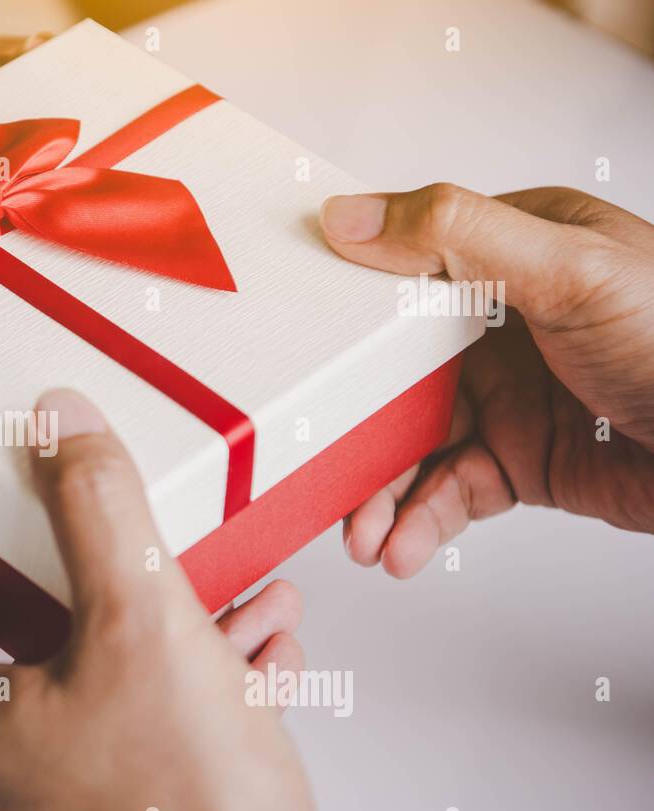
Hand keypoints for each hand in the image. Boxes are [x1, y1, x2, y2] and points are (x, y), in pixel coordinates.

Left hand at [0, 389, 318, 810]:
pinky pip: (135, 757)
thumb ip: (98, 512)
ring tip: (232, 618)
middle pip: (25, 664)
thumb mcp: (146, 622)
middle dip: (106, 604)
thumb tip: (61, 427)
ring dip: (162, 651)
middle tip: (143, 577)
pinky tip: (255, 678)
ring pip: (95, 707)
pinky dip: (183, 709)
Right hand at [321, 185, 653, 576]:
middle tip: (321, 474)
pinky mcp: (520, 460)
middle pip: (392, 377)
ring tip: (363, 538)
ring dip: (381, 495)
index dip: (340, 322)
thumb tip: (347, 216)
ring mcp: (507, 396)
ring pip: (413, 445)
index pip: (398, 281)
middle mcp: (500, 326)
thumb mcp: (568, 268)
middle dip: (352, 433)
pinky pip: (451, 491)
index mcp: (508, 256)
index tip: (289, 357)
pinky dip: (422, 522)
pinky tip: (405, 549)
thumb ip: (455, 235)